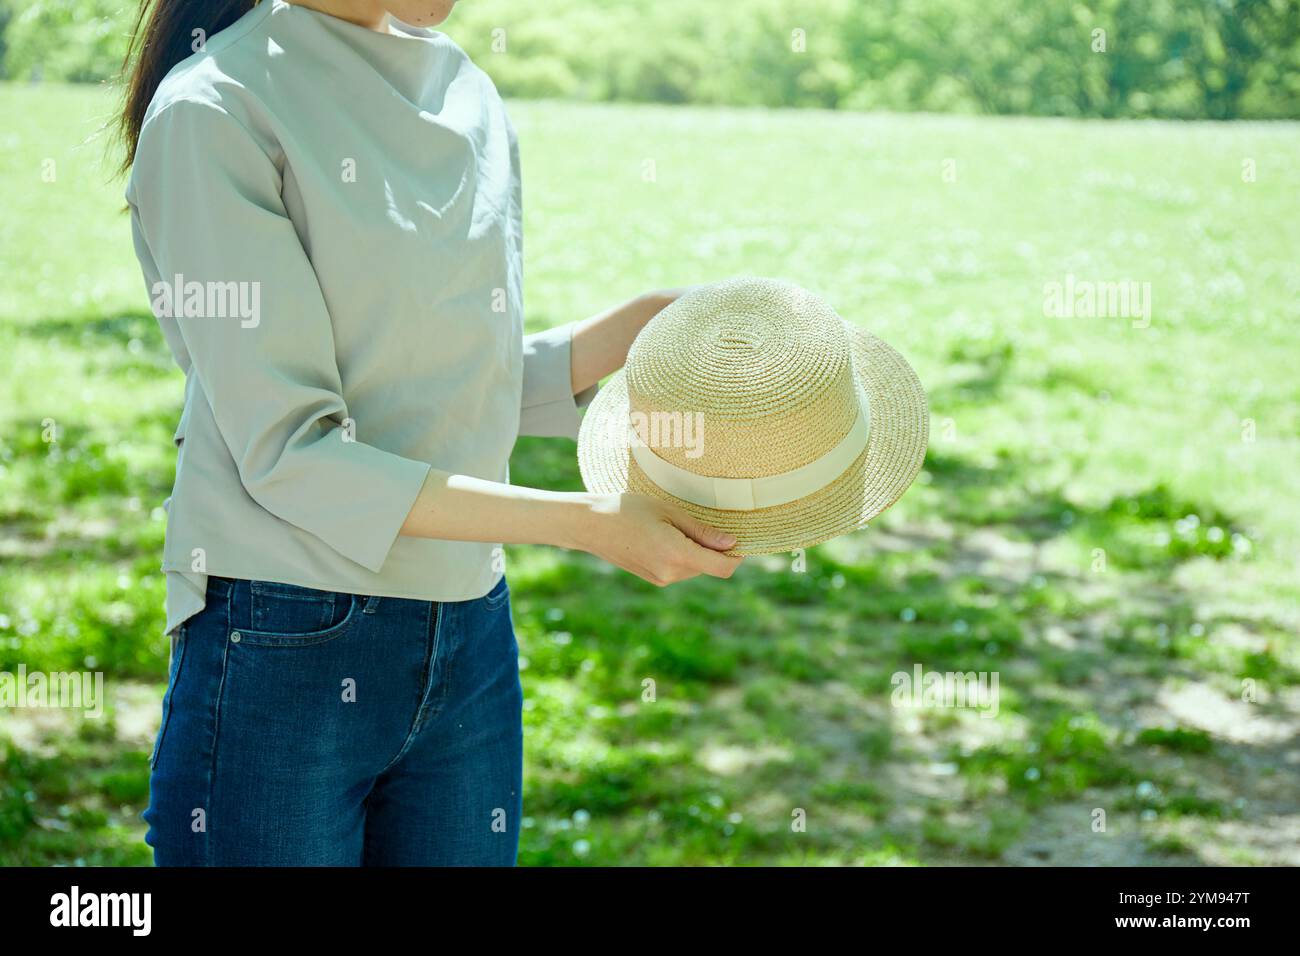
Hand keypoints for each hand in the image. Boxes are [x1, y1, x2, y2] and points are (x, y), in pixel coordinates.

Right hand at [567, 493, 742, 585]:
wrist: (590, 525)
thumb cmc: (628, 509)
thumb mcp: (669, 512)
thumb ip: (702, 531)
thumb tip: (731, 543)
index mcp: (677, 554)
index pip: (723, 568)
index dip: (738, 556)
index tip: (740, 538)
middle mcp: (671, 573)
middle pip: (710, 567)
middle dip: (715, 549)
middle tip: (703, 521)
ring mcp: (661, 579)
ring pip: (695, 568)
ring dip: (697, 551)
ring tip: (676, 525)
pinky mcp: (654, 579)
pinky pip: (680, 570)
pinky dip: (683, 556)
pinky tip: (665, 535)